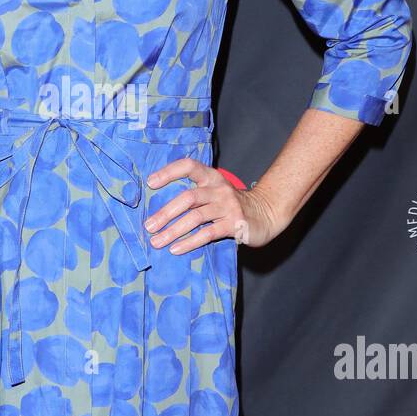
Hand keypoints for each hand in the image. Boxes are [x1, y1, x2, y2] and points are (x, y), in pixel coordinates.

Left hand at [144, 157, 284, 251]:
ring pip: (196, 217)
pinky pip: (208, 234)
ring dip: (173, 230)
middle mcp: (219, 189)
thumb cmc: (232, 205)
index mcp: (212, 177)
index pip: (189, 166)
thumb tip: (159, 208)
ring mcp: (228, 207)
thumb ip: (195, 195)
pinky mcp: (235, 225)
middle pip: (188, 197)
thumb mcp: (215, 192)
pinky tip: (176, 249)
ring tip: (157, 241)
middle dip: (165, 212)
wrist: (267, 213)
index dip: (169, 172)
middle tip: (149, 226)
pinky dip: (189, 242)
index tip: (150, 183)